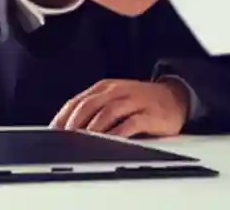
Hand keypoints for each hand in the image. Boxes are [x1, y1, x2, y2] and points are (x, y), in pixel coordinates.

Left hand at [50, 79, 189, 137]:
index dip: (64, 116)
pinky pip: (131, 123)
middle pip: (90, 104)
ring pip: (108, 111)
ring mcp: (134, 101)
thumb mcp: (114, 99)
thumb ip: (94, 109)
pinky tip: (111, 142)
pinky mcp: (149, 114)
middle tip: (66, 138)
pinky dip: (119, 133)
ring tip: (84, 141)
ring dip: (94, 127)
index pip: (78, 100)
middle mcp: (118, 91)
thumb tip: (68, 128)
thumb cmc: (140, 101)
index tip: (54, 131)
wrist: (175, 96)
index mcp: (105, 87)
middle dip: (75, 122)